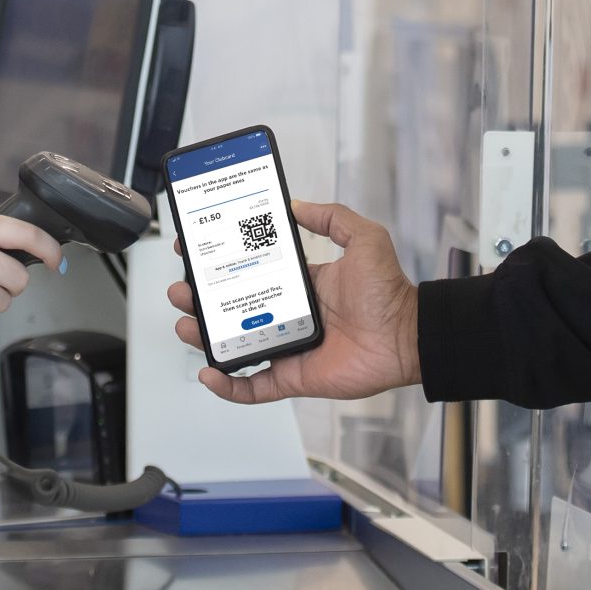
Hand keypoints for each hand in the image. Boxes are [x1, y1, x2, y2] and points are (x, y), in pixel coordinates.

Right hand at [167, 200, 419, 403]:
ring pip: (234, 346)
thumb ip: (331, 217)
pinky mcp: (293, 376)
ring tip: (186, 323)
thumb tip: (297, 203)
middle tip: (182, 289)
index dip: (221, 264)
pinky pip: (253, 386)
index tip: (196, 249)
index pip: (249, 272)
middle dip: (201, 299)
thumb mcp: (363, 238)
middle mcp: (289, 313)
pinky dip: (228, 385)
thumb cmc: (390, 292)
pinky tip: (209, 373)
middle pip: (232, 309)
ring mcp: (288, 346)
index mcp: (299, 283)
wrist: (408, 336)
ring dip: (205, 338)